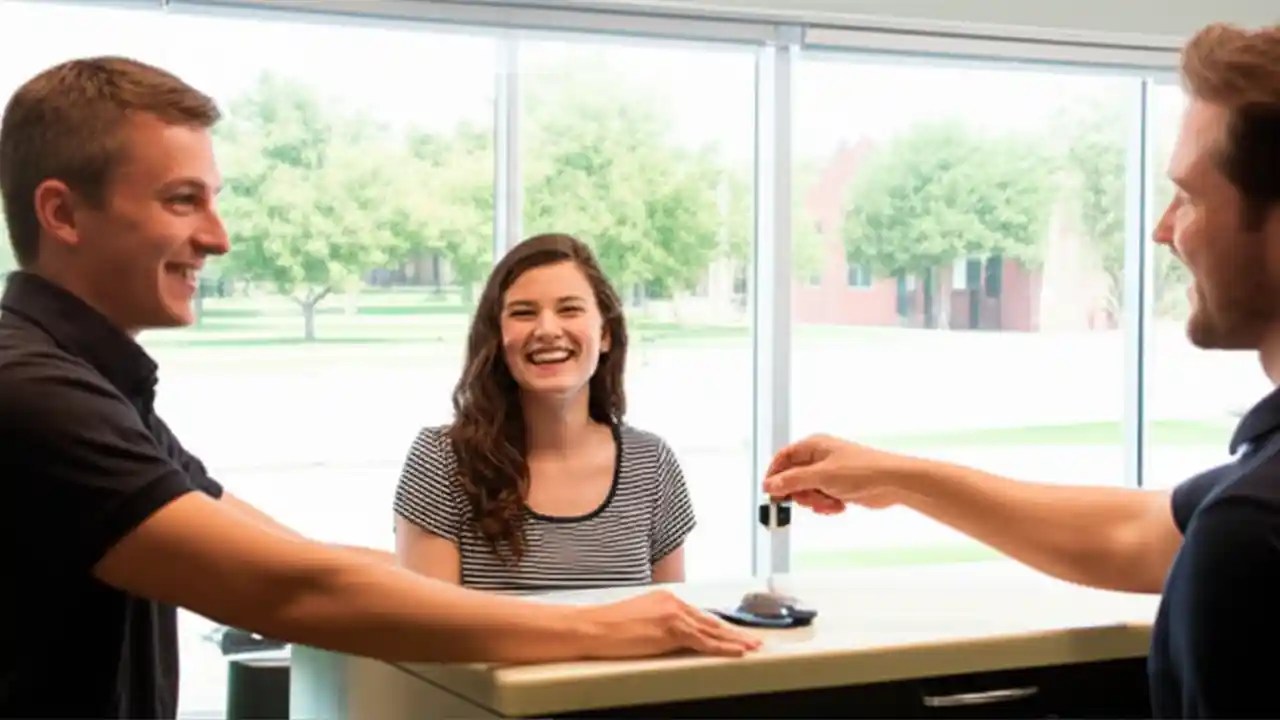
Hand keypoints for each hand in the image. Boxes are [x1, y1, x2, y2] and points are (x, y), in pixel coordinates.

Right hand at [576, 590, 761, 657]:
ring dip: (734, 640)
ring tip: (752, 648)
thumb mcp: (639, 619)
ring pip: (712, 631)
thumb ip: (659, 623)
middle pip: (710, 621)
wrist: (593, 627)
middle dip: (733, 632)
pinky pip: (704, 642)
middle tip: (754, 640)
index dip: (719, 626)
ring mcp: (673, 615)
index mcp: (666, 598)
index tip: (734, 632)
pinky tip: (736, 652)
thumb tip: (672, 636)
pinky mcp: (671, 630)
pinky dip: (723, 648)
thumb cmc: (608, 627)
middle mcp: (673, 603)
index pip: (699, 615)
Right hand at [763, 434, 912, 510]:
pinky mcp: (839, 486)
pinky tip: (839, 506)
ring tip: (831, 502)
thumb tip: (769, 485)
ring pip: (808, 491)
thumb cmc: (861, 471)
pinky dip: (827, 505)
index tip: (772, 494)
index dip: (775, 476)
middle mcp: (819, 457)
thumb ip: (792, 481)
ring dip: (816, 501)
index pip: (783, 458)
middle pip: (793, 478)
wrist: (892, 482)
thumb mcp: (820, 477)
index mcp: (813, 446)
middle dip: (801, 493)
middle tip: (812, 499)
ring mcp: (829, 472)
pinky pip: (822, 498)